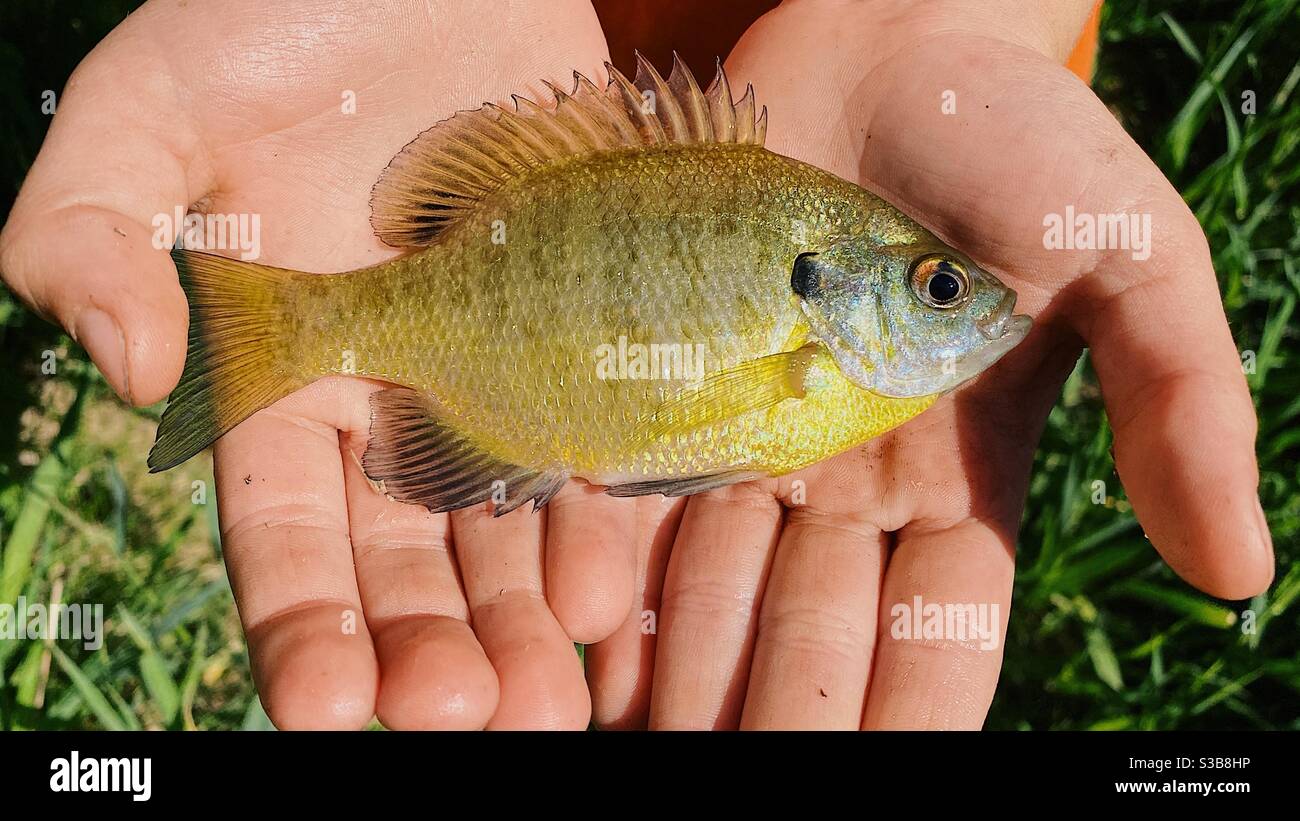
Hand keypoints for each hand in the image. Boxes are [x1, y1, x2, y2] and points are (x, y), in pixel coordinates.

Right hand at [0, 0, 630, 728]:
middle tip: (467, 717)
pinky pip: (604, 444)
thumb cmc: (274, 20)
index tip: (327, 704)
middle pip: (410, 564)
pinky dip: (609, 517)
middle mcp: (393, 401)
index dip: (301, 625)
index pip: (284, 537)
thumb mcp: (146, 110)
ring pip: (511, 534)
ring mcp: (501, 373)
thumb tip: (130, 370)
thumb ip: (92, 234)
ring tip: (551, 696)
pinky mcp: (593, 333)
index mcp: (283, 382)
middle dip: (430, 651)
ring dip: (527, 621)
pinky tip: (615, 583)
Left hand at [585, 0, 1273, 728]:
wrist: (878, 45)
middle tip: (733, 771)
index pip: (937, 630)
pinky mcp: (665, 383)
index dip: (911, 706)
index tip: (881, 765)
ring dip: (687, 668)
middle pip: (812, 628)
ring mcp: (749, 438)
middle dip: (783, 705)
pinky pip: (639, 500)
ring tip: (647, 738)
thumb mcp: (1129, 263)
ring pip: (716, 586)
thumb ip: (1180, 407)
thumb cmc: (1016, 143)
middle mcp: (846, 483)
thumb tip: (1242, 575)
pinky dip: (616, 572)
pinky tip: (588, 639)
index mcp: (958, 482)